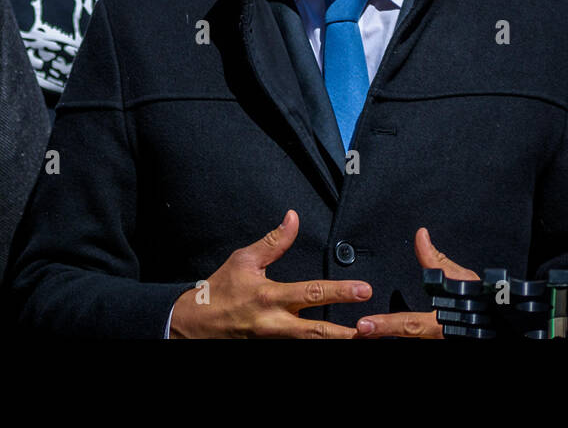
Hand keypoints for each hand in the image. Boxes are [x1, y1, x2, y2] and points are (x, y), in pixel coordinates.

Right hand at [169, 210, 371, 337]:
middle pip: (316, 332)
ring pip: (309, 346)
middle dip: (346, 333)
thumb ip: (273, 242)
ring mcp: (273, 341)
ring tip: (360, 340)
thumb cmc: (220, 290)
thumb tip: (293, 218)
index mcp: (269, 296)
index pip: (311, 293)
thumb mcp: (244, 260)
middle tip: (373, 330)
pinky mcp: (269, 349)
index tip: (364, 290)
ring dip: (334, 343)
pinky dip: (315, 348)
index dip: (340, 292)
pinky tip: (334, 344)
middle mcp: (274, 323)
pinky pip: (296, 350)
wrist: (194, 324)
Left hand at [354, 227, 478, 337]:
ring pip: (411, 343)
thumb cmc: (483, 304)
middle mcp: (438, 337)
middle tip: (360, 331)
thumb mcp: (463, 279)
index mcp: (442, 323)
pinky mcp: (437, 341)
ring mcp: (437, 342)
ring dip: (387, 337)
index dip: (387, 324)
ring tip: (366, 334)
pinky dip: (398, 337)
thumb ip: (438, 261)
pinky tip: (385, 335)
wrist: (498, 326)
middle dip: (382, 334)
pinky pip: (417, 341)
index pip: (411, 324)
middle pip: (406, 338)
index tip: (366, 324)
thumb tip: (421, 237)